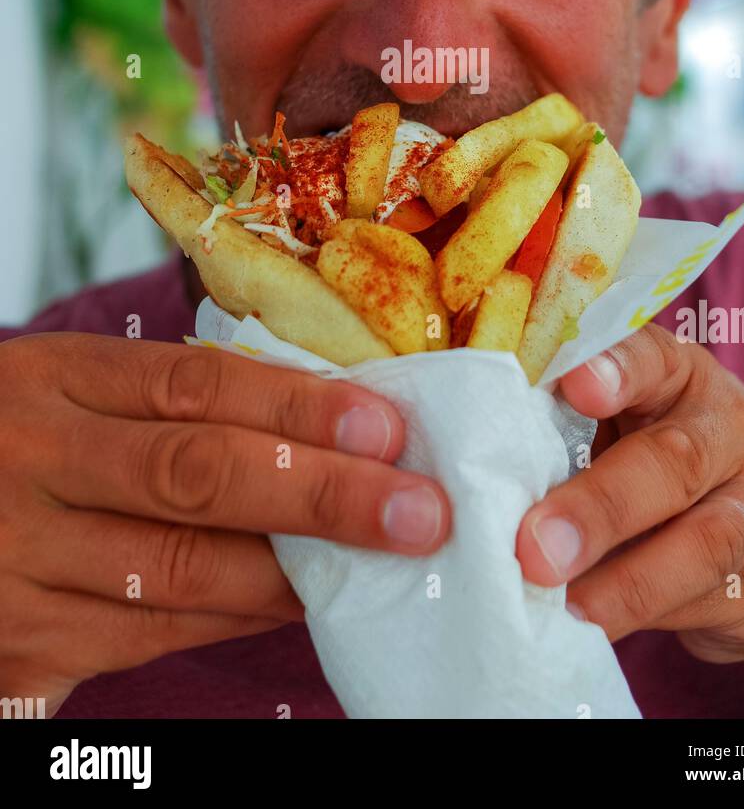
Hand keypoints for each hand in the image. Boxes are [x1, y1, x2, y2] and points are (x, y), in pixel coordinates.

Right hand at [0, 332, 448, 714]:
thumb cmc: (18, 437)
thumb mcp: (69, 387)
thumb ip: (170, 397)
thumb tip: (321, 412)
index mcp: (51, 379)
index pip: (192, 386)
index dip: (297, 407)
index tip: (386, 426)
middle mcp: (31, 465)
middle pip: (195, 478)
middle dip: (322, 496)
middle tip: (418, 509)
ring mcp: (17, 564)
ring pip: (178, 572)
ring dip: (296, 571)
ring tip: (383, 561)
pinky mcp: (18, 649)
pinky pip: (147, 638)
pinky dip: (237, 619)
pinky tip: (300, 605)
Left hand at [516, 325, 743, 678]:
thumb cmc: (664, 474)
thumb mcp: (628, 432)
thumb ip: (567, 438)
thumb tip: (470, 483)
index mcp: (676, 374)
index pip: (650, 356)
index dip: (614, 369)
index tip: (574, 387)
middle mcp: (726, 426)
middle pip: (671, 459)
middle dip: (599, 506)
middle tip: (535, 547)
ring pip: (702, 538)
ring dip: (625, 580)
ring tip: (565, 606)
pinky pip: (706, 595)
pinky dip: (643, 612)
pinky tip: (592, 626)